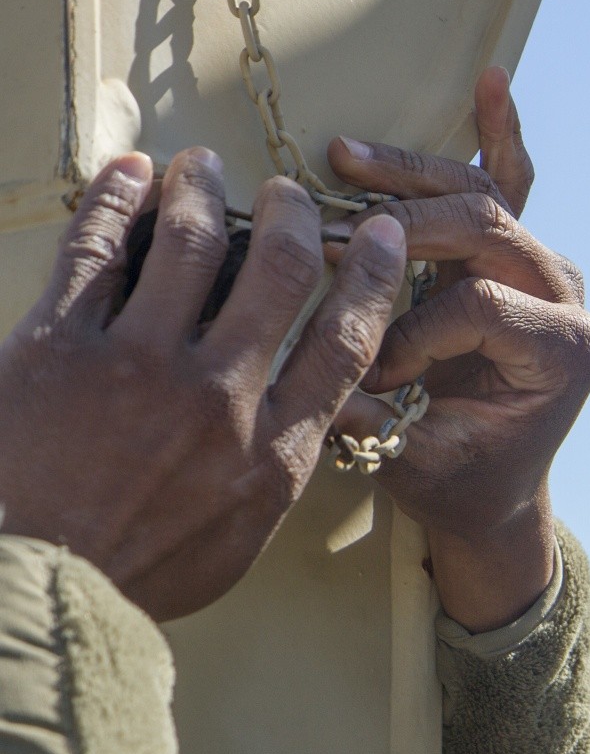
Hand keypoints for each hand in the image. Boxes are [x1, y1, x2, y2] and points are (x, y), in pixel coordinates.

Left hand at [0, 149, 406, 619]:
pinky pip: (96, 250)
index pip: (347, 338)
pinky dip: (115, 200)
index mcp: (276, 447)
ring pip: (189, 240)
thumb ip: (282, 458)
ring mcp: (137, 364)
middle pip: (279, 270)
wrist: (41, 587)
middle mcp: (219, 396)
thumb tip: (313, 405)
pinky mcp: (58, 346)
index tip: (383, 235)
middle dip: (290, 213)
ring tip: (201, 166)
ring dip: (202, 188)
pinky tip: (129, 176)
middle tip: (284, 192)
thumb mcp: (247, 528)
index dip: (372, 274)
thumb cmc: (144, 570)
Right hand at [326, 67, 589, 629]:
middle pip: (487, 229)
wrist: (493, 486)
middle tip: (327, 231)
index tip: (370, 363)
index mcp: (564, 351)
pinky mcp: (517, 253)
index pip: (483, 305)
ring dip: (410, 174)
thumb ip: (384, 427)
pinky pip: (509, 179)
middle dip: (402, 226)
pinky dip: (496, 130)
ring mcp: (546, 267)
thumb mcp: (423, 466)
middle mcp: (568, 297)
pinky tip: (491, 79)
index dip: (415, 328)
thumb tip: (332, 385)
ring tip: (341, 158)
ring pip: (485, 194)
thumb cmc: (460, 478)